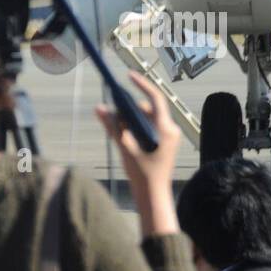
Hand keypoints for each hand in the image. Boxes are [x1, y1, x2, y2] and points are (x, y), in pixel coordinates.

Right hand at [95, 71, 180, 235]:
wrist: (154, 195)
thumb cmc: (142, 174)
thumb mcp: (124, 148)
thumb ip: (113, 126)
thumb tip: (100, 108)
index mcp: (165, 129)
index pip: (155, 98)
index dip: (141, 84)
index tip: (128, 75)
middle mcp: (170, 130)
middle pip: (147, 109)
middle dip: (129, 109)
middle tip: (113, 116)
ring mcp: (169, 136)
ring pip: (147, 118)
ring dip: (131, 120)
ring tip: (118, 133)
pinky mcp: (166, 142)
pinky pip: (149, 127)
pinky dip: (136, 128)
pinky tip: (126, 139)